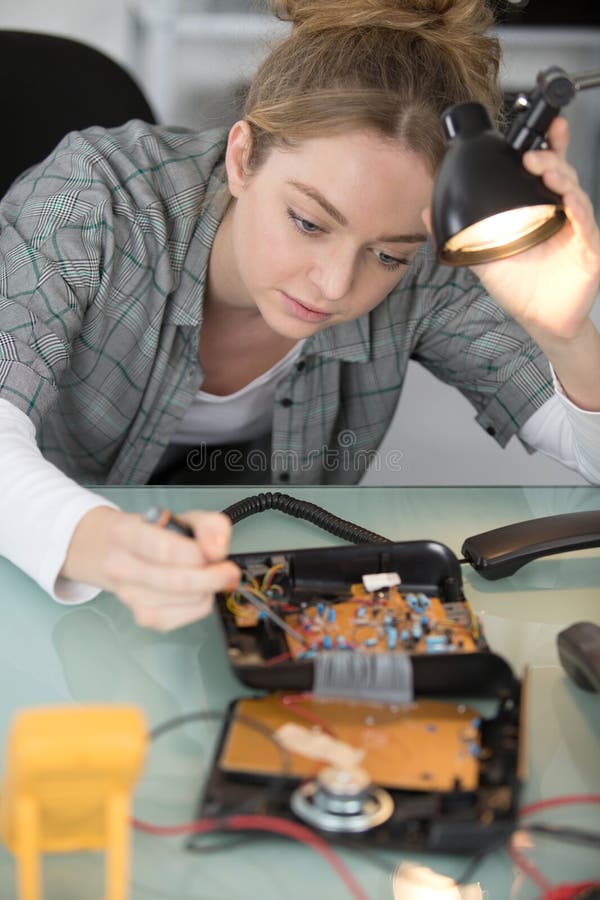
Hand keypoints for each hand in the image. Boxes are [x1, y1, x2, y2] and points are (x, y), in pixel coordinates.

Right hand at [61, 506, 240, 630]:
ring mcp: (128, 595)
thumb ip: (209, 525)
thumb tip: (217, 549)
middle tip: (227, 570)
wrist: (123, 552)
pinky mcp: (142, 616)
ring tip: (207, 576)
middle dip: (212, 577)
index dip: (198, 555)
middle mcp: (119, 566)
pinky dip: (200, 606)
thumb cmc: (159, 534)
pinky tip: (199, 593)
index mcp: (126, 533)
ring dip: (207, 590)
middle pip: (176, 581)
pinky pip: (183, 617)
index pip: (165, 550)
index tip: (218, 554)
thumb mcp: (185, 518)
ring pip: (184, 601)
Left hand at [471, 117, 599, 341]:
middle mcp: (561, 214)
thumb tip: (427, 213)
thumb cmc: (519, 288)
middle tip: (534, 149)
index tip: (543, 128)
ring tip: (544, 168)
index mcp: (539, 210)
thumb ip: (457, 232)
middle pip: (562, 173)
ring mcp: (576, 229)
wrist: (540, 320)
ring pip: (574, 193)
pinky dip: (577, 209)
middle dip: (552, 154)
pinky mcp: (588, 249)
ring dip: (561, 176)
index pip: (545, 171)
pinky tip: (566, 200)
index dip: (548, 146)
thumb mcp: (482, 255)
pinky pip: (585, 223)